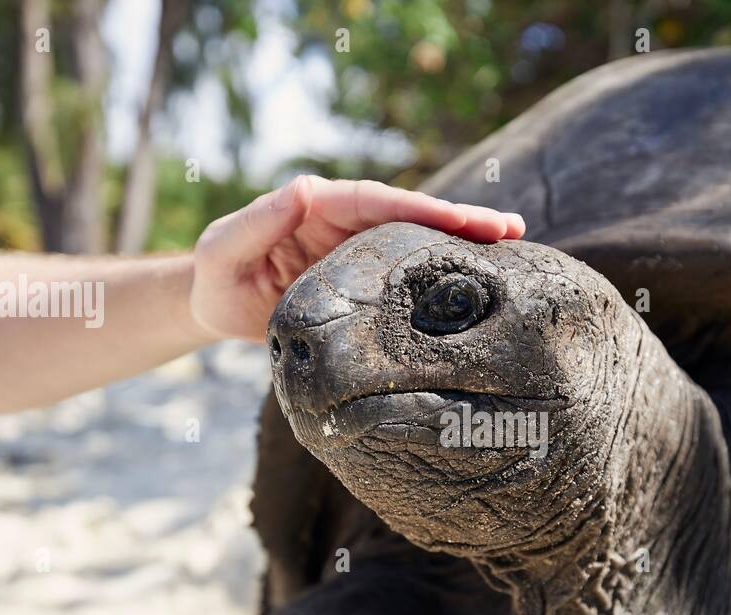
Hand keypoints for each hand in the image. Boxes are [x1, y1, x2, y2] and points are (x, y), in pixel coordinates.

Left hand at [189, 175, 525, 342]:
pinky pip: (412, 275)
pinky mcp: (367, 283)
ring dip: (465, 246)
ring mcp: (361, 252)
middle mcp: (348, 223)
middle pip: (413, 217)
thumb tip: (305, 189)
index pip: (380, 203)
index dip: (426, 208)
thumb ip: (256, 221)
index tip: (465, 219)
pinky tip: (483, 282)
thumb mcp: (221, 249)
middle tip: (512, 228)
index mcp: (321, 206)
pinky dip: (447, 274)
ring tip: (516, 249)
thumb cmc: (214, 278)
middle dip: (462, 221)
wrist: (215, 309)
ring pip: (420, 243)